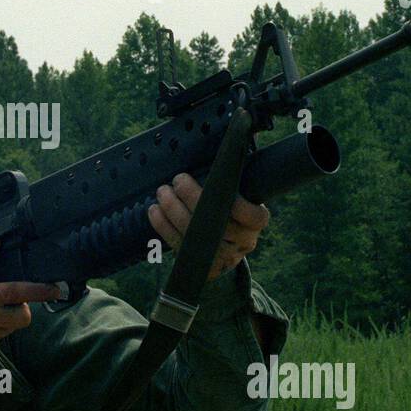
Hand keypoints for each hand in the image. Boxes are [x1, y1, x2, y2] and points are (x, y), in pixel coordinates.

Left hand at [148, 174, 270, 281]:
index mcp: (255, 224)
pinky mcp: (202, 268)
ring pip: (195, 236)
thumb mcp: (239, 195)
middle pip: (218, 224)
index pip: (254, 217)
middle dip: (194, 198)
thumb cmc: (229, 208)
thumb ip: (232, 178)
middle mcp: (243, 243)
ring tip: (162, 192)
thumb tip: (232, 142)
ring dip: (173, 210)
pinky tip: (155, 211)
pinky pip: (179, 246)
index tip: (217, 184)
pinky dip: (164, 227)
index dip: (238, 204)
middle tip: (178, 179)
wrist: (224, 246)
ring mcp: (223, 258)